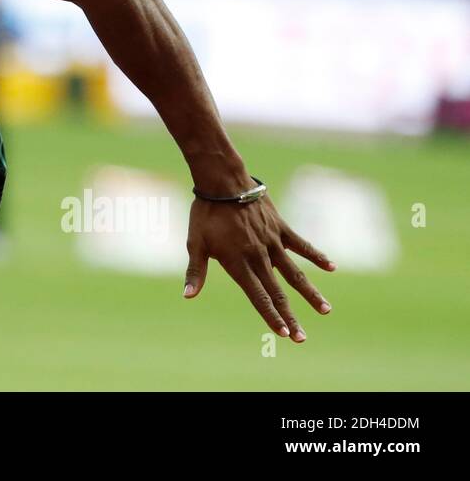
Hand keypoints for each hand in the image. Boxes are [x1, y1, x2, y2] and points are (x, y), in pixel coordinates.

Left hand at [183, 192, 334, 341]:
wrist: (223, 181)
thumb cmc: (206, 214)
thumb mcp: (195, 243)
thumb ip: (196, 272)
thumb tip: (188, 296)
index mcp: (238, 262)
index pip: (258, 295)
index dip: (270, 315)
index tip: (283, 333)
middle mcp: (259, 256)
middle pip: (278, 291)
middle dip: (290, 316)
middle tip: (301, 338)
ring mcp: (272, 242)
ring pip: (295, 273)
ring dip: (310, 292)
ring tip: (325, 310)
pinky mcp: (280, 228)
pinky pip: (302, 245)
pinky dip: (316, 255)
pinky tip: (332, 267)